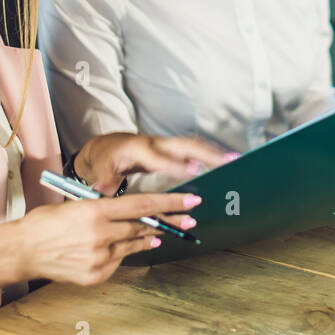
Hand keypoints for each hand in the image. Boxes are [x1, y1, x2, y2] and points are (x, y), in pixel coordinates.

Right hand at [12, 192, 200, 285]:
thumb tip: (133, 210)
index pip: (143, 204)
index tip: (192, 200)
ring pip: (134, 244)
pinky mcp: (96, 275)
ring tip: (161, 233)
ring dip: (148, 237)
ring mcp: (99, 258)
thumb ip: (105, 208)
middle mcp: (100, 235)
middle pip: (144, 226)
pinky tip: (123, 246)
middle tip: (189, 219)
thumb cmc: (47, 222)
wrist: (23, 250)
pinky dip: (124, 252)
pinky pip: (119, 260)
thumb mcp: (77, 204)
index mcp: (96, 211)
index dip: (171, 202)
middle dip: (169, 222)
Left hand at [72, 132, 235, 194]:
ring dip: (214, 152)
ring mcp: (163, 144)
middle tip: (229, 161)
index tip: (195, 171)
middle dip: (207, 153)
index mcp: (136, 150)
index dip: (177, 165)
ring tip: (235, 160)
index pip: (159, 159)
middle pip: (184, 145)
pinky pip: (192, 149)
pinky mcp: (169, 149)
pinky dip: (210, 153)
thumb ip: (104, 182)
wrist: (104, 146)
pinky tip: (224, 160)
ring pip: (192, 145)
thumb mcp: (98, 172)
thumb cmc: (103, 161)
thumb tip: (104, 190)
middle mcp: (154, 143)